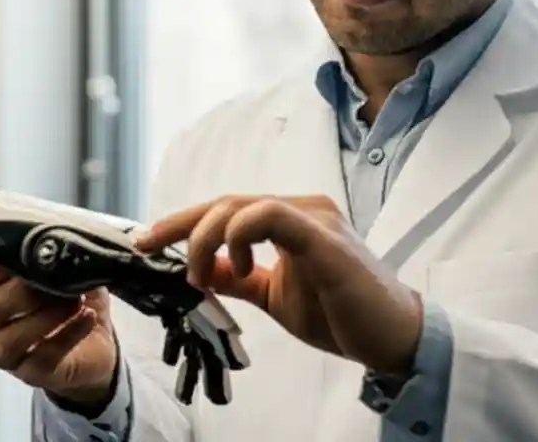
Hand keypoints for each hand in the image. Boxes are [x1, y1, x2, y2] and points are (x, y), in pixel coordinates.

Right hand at [0, 254, 118, 410]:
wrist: (94, 341)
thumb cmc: (68, 295)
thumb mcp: (65, 266)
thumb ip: (56, 249)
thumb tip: (68, 236)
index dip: (5, 261)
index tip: (38, 250)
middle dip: (25, 292)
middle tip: (60, 281)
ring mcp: (2, 350)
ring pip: (6, 341)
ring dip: (45, 318)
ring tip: (76, 301)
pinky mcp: (28, 373)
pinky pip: (40, 358)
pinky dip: (68, 335)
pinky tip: (88, 317)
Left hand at [135, 195, 422, 375]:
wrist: (392, 336)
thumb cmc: (339, 313)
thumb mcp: (272, 294)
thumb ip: (237, 277)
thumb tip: (197, 268)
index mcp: (288, 218)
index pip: (225, 208)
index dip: (181, 221)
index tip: (145, 241)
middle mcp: (301, 208)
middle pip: (225, 201)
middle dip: (179, 224)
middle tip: (150, 247)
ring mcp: (314, 218)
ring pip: (241, 205)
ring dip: (206, 236)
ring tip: (198, 272)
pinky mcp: (324, 237)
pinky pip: (270, 216)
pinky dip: (241, 235)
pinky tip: (238, 266)